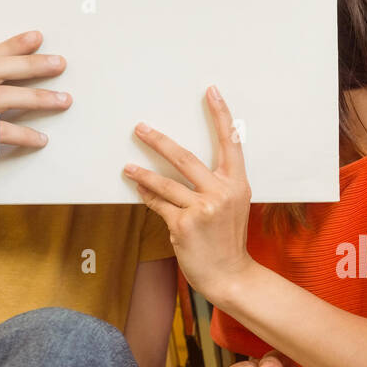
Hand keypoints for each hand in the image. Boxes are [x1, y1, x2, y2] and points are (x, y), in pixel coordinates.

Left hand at [123, 86, 253, 301]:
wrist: (230, 275)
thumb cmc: (228, 239)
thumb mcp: (232, 206)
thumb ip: (216, 184)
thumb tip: (185, 163)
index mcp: (238, 184)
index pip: (231, 143)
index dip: (221, 115)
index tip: (211, 92)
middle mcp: (222, 193)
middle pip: (185, 157)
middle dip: (159, 141)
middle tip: (140, 128)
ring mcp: (202, 209)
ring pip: (165, 183)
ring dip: (143, 173)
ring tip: (128, 167)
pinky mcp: (183, 226)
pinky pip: (159, 205)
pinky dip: (147, 197)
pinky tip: (139, 190)